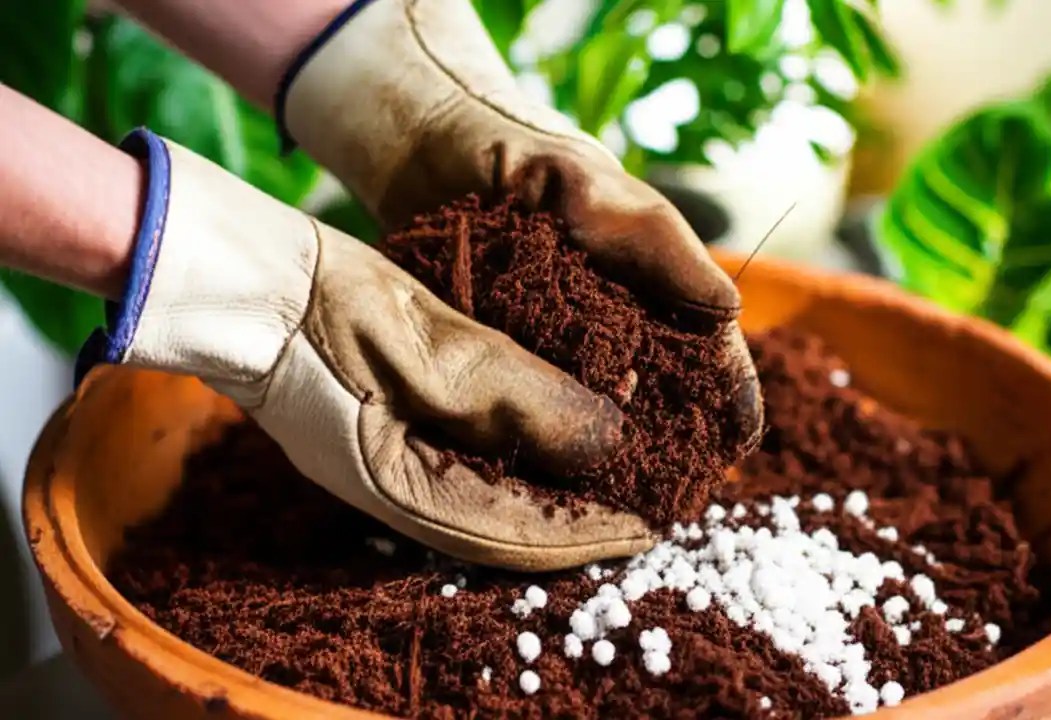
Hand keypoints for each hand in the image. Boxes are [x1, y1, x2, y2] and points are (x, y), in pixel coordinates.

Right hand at [82, 130, 653, 570]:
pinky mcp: (400, 428)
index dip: (592, 533)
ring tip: (628, 460)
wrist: (250, 279)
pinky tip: (569, 424)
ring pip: (501, 492)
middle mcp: (402, 492)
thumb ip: (520, 395)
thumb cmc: (324, 306)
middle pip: (513, 524)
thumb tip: (611, 439)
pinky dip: (529, 450)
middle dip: (586, 512)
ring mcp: (396, 462)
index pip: (515, 537)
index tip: (656, 524)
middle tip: (655, 494)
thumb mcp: (430, 346)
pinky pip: (479, 459)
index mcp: (400, 492)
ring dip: (563, 480)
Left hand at [279, 0, 762, 442]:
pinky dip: (546, 438)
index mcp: (650, 285)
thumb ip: (661, 246)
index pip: (708, 346)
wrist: (429, 151)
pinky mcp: (502, 360)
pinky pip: (531, 407)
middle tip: (678, 490)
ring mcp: (557, 348)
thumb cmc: (525, 157)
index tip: (740, 443)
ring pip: (598, 411)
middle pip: (660, 392)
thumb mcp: (597, 190)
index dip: (731, 394)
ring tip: (621, 497)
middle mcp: (612, 324)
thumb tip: (731, 310)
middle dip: (676, 438)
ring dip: (612, 450)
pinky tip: (548, 474)